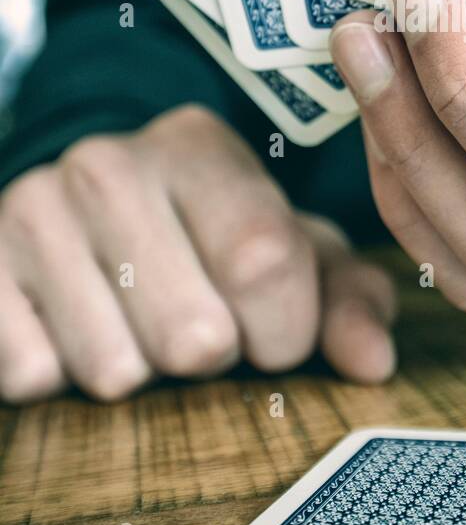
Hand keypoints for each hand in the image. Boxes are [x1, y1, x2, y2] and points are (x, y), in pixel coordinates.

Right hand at [0, 105, 394, 402]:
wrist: (76, 220)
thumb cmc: (206, 242)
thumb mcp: (290, 252)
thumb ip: (347, 297)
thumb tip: (372, 362)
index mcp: (198, 145)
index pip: (263, 261)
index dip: (284, 331)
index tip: (274, 336)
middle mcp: (108, 164)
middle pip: (193, 333)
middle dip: (211, 360)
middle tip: (196, 329)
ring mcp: (31, 212)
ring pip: (116, 370)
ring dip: (138, 375)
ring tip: (134, 325)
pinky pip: (34, 376)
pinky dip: (62, 380)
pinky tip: (73, 332)